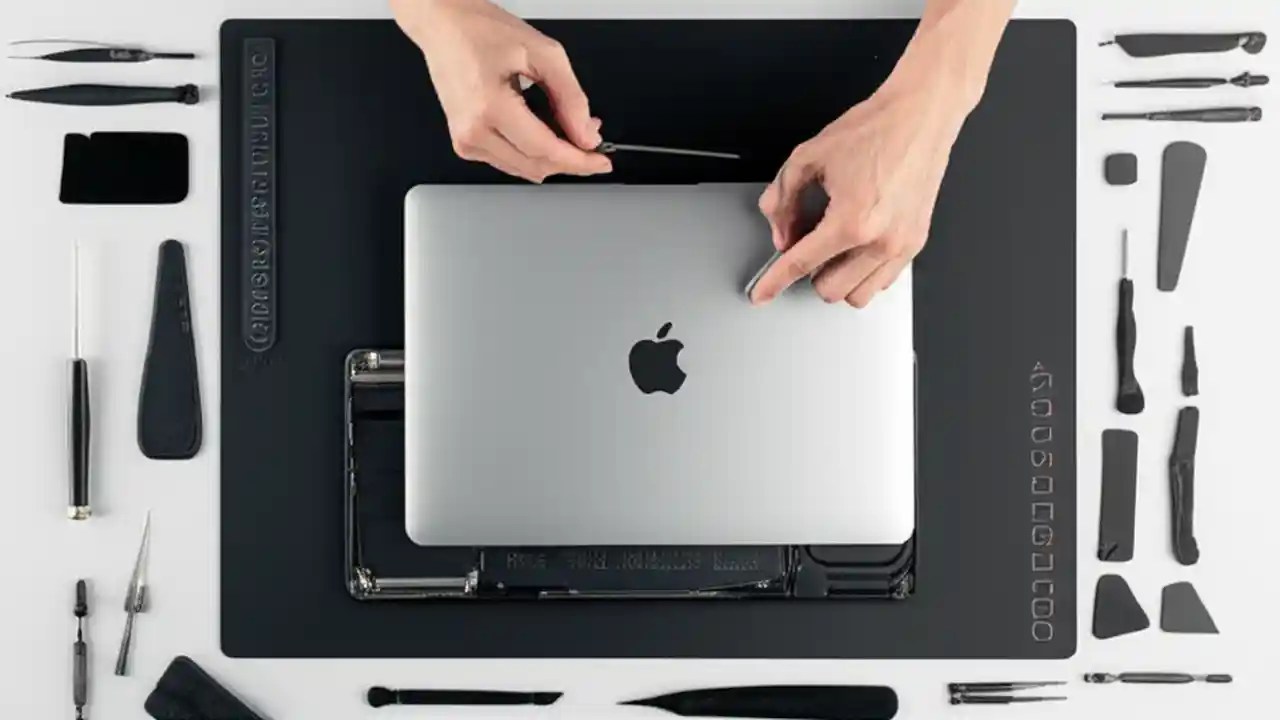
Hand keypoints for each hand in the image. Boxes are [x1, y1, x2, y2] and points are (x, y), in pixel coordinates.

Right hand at [392, 0, 610, 181]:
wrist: (444, 26)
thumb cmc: (482, 31)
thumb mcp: (542, 54)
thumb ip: (571, 97)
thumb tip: (586, 135)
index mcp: (489, 108)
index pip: (545, 151)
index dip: (580, 160)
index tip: (602, 162)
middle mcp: (473, 132)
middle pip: (537, 166)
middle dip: (570, 159)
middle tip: (591, 138)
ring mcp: (467, 142)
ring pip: (525, 169)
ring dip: (553, 156)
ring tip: (569, 128)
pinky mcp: (466, 144)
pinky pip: (510, 161)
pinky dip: (533, 152)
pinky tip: (545, 130)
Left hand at [750, 75, 972, 308]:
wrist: (920, 116)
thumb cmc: (873, 130)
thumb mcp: (808, 157)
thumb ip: (782, 199)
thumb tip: (781, 233)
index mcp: (851, 220)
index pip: (800, 264)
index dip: (774, 282)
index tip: (761, 295)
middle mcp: (880, 240)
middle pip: (829, 290)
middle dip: (811, 271)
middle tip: (808, 242)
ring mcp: (901, 245)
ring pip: (857, 295)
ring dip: (838, 278)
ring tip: (834, 248)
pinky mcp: (916, 243)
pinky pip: (882, 282)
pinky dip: (863, 274)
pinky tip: (856, 247)